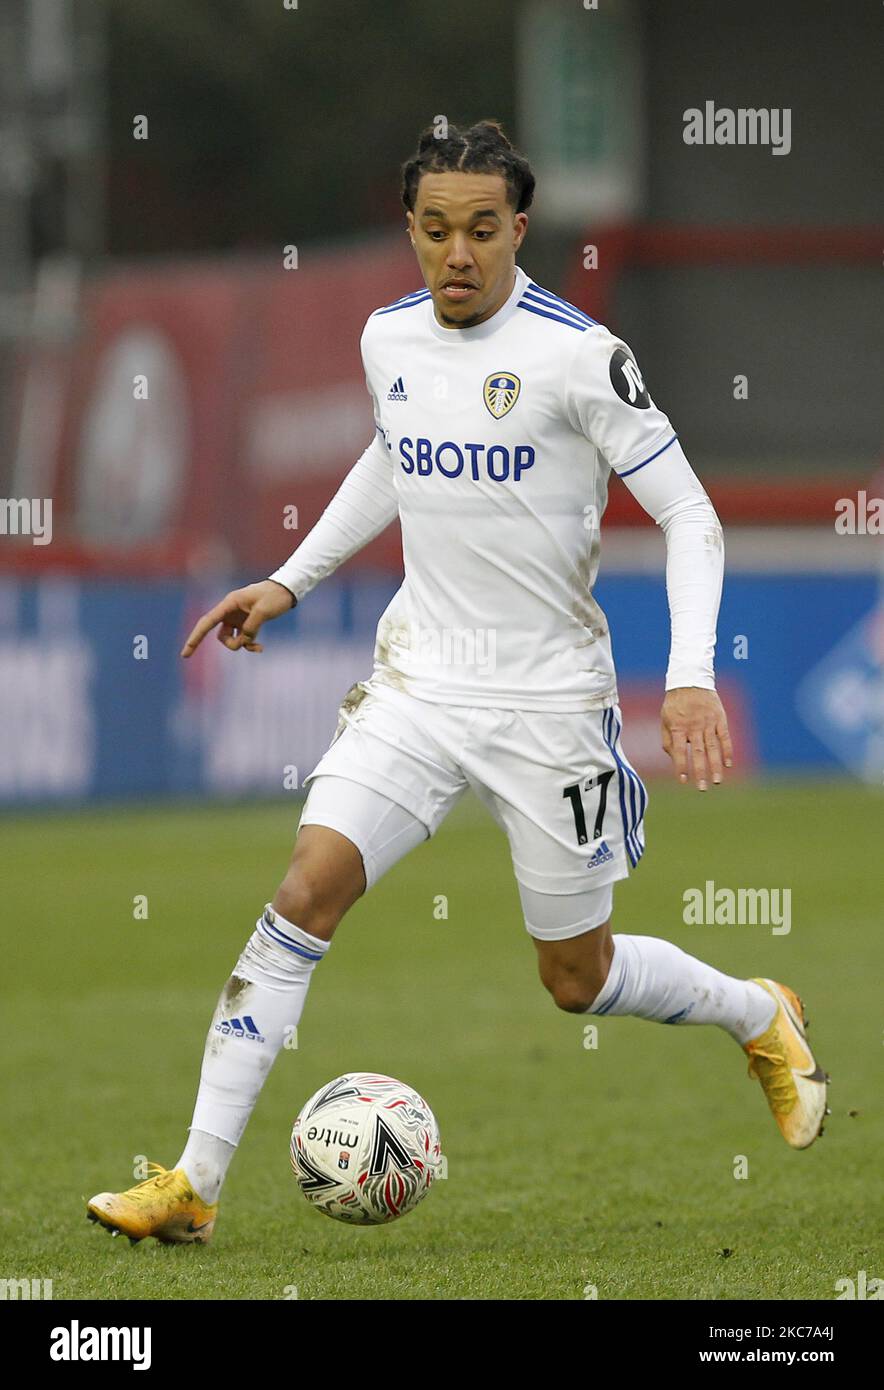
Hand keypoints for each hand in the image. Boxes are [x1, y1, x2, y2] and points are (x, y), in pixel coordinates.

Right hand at [180, 580, 294, 657]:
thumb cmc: (274, 596)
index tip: (185, 653)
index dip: (195, 638)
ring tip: (257, 646)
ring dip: (241, 645)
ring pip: (230, 638)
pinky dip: (249, 644)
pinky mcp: (246, 622)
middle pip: (220, 635)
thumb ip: (250, 627)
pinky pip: (242, 638)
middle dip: (231, 644)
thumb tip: (243, 641)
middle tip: (245, 645)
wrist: (287, 589)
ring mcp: (237, 617)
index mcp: (229, 603)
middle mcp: (230, 610)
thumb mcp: (263, 611)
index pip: (207, 622)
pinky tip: (260, 647)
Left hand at [661, 687, 732, 789]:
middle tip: (702, 788)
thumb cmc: (675, 704)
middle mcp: (694, 726)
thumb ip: (668, 740)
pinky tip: (728, 764)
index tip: (683, 781)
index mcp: (678, 727)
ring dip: (715, 765)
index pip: (680, 751)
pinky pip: (725, 737)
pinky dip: (727, 751)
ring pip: (713, 747)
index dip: (681, 767)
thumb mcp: (665, 719)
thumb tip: (675, 759)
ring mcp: (708, 722)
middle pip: (698, 752)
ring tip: (716, 781)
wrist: (690, 680)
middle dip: (700, 772)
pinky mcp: (719, 719)